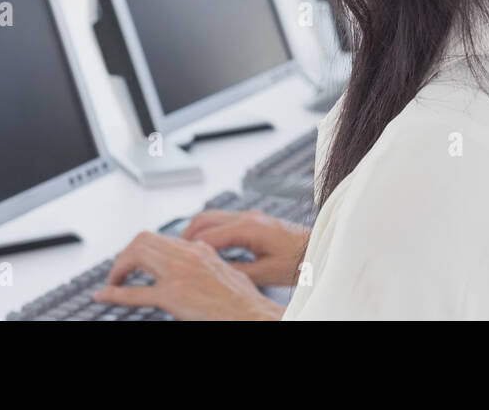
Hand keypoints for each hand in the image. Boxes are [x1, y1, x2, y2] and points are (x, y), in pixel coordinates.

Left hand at [92, 231, 283, 320]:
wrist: (252, 314)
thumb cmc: (244, 302)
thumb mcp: (229, 273)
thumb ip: (211, 265)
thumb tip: (205, 265)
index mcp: (201, 250)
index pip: (163, 238)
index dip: (143, 248)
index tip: (137, 261)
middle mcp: (188, 256)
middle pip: (144, 240)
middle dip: (126, 254)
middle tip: (120, 271)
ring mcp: (178, 275)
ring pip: (136, 257)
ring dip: (119, 268)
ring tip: (113, 281)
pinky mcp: (172, 296)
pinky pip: (135, 292)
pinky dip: (115, 293)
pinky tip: (104, 295)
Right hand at [181, 209, 311, 286]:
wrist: (316, 248)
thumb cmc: (298, 260)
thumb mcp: (266, 273)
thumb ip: (238, 271)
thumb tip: (214, 272)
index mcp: (249, 228)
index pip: (208, 236)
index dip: (188, 249)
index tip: (174, 259)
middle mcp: (248, 217)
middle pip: (204, 219)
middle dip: (185, 235)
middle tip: (171, 253)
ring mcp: (250, 216)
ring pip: (212, 216)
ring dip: (196, 231)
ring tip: (183, 250)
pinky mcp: (254, 221)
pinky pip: (223, 221)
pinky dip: (209, 231)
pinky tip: (206, 246)